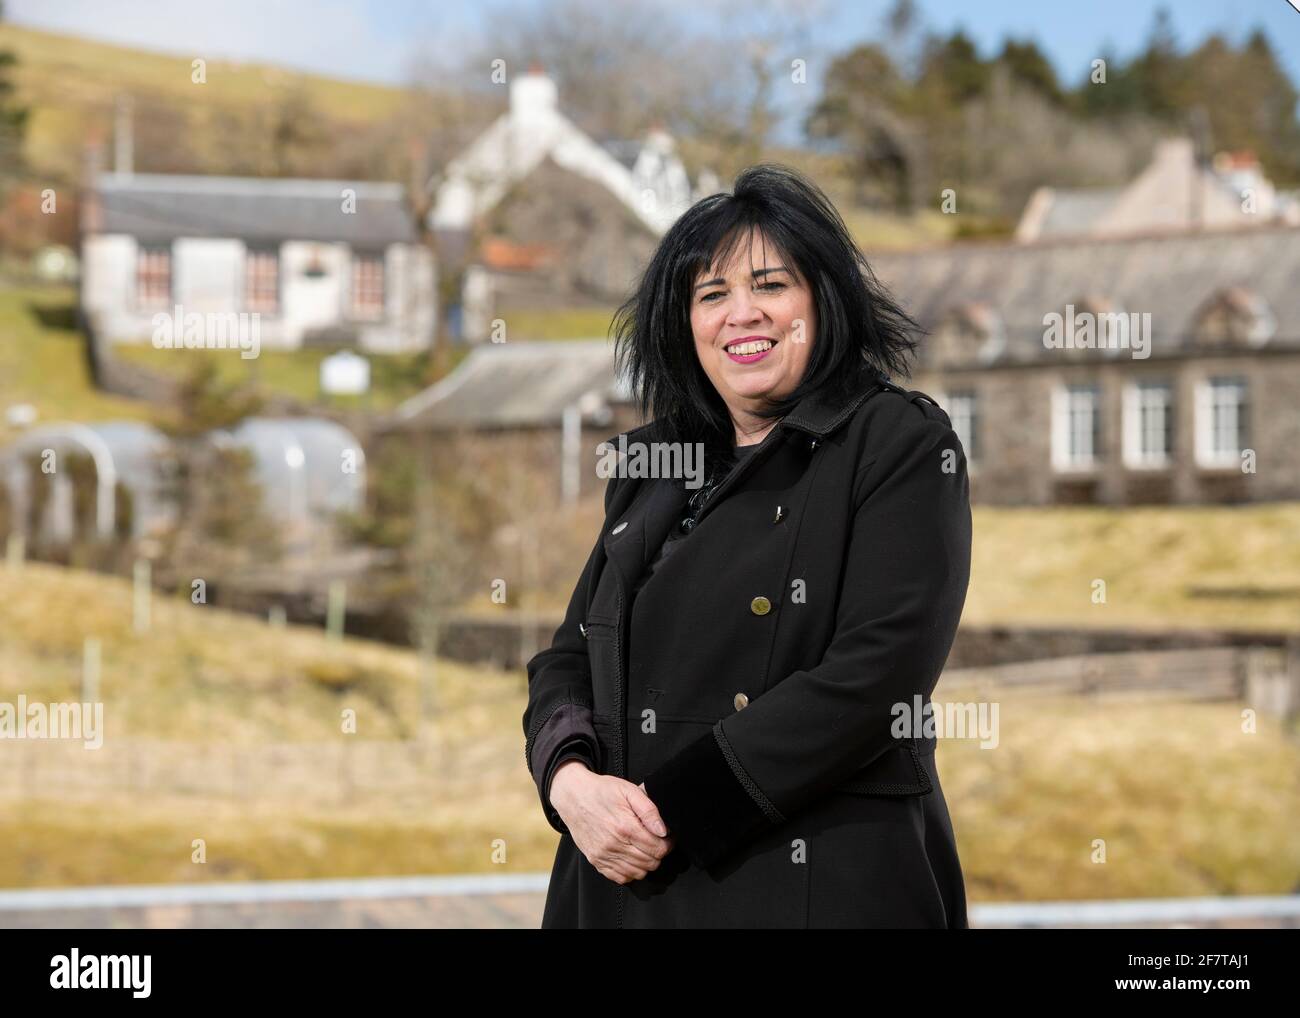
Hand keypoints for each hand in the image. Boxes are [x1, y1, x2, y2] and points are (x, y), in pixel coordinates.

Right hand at [550, 763, 674, 883]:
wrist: (573, 797)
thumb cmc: (602, 791)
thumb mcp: (628, 791)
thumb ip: (649, 810)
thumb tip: (663, 830)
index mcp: (625, 827)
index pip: (658, 849)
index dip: (668, 844)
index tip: (667, 837)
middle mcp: (614, 845)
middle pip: (650, 863)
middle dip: (658, 853)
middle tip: (656, 841)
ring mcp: (604, 855)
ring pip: (638, 873)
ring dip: (646, 863)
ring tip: (644, 847)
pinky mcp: (596, 861)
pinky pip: (621, 877)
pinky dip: (630, 871)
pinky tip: (631, 856)